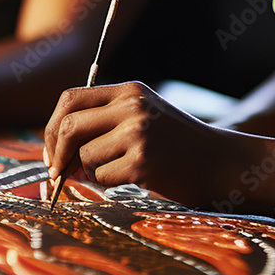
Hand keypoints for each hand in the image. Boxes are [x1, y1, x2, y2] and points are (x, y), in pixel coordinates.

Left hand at [44, 81, 268, 207]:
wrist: (223, 163)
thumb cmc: (177, 146)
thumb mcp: (143, 118)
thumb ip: (104, 123)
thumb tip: (55, 151)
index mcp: (129, 90)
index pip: (70, 99)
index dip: (51, 127)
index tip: (51, 152)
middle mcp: (132, 105)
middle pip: (68, 126)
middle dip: (55, 154)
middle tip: (57, 175)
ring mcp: (138, 132)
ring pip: (83, 156)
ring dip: (91, 172)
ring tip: (122, 171)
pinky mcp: (143, 161)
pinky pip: (102, 177)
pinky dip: (110, 184)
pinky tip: (136, 179)